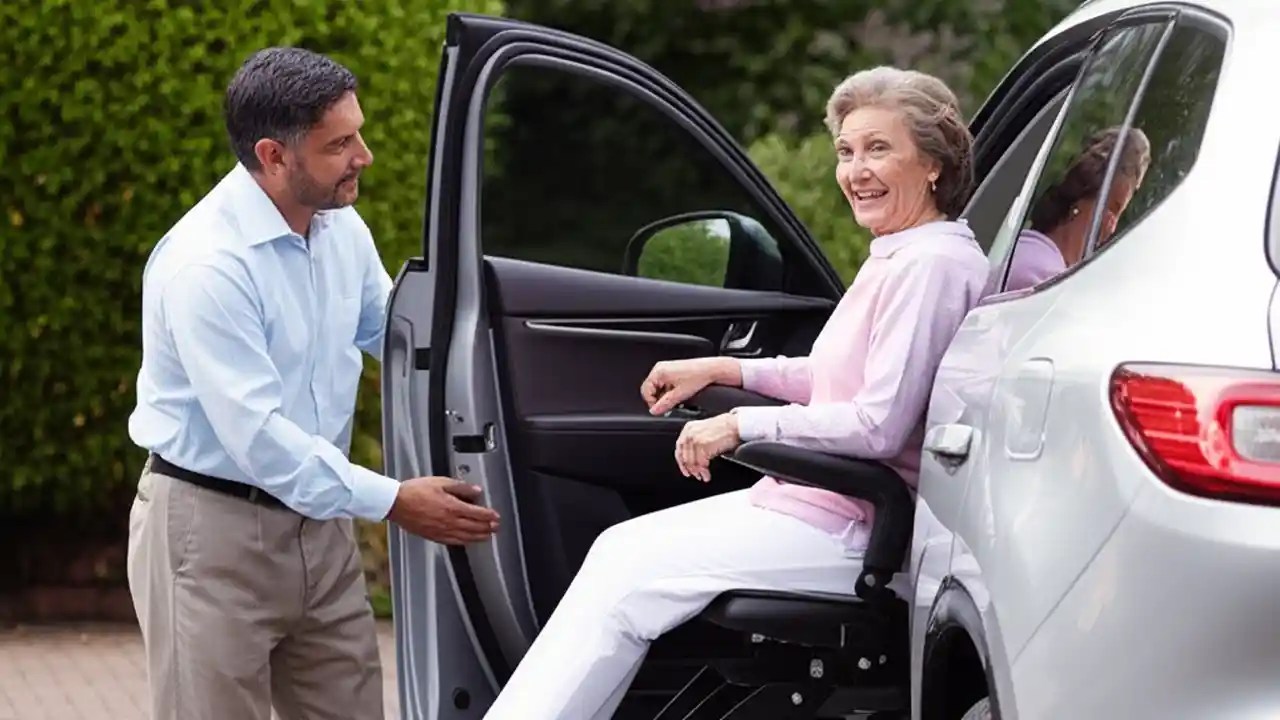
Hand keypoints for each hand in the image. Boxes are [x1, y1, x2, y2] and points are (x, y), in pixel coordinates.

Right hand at [386, 476, 500, 544]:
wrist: (396, 503)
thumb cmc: (415, 491)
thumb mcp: (440, 482)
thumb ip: (460, 487)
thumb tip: (476, 490)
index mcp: (452, 506)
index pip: (477, 513)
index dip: (489, 516)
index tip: (496, 516)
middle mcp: (449, 521)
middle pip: (474, 527)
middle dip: (487, 528)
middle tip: (496, 528)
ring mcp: (441, 531)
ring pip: (465, 537)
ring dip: (478, 537)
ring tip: (487, 537)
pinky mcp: (433, 536)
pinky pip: (452, 542)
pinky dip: (463, 542)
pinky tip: (467, 541)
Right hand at [641, 357, 740, 415]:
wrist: (711, 369)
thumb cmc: (698, 377)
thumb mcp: (679, 395)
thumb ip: (664, 404)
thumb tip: (654, 411)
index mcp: (659, 372)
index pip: (645, 391)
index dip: (651, 403)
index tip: (659, 410)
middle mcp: (660, 368)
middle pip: (650, 388)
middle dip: (657, 399)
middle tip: (667, 407)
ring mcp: (666, 368)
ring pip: (658, 386)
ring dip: (664, 395)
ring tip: (675, 400)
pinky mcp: (672, 370)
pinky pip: (664, 382)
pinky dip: (668, 390)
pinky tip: (678, 394)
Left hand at [675, 412, 741, 482]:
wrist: (737, 425)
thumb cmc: (726, 428)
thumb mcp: (705, 431)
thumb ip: (696, 441)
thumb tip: (693, 459)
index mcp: (688, 428)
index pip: (679, 448)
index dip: (682, 462)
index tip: (686, 470)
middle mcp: (689, 433)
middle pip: (684, 456)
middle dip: (690, 469)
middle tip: (696, 475)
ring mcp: (695, 439)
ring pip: (692, 462)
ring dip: (698, 472)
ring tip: (703, 476)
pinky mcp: (703, 446)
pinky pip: (700, 463)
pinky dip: (704, 471)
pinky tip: (707, 474)